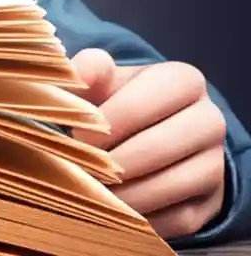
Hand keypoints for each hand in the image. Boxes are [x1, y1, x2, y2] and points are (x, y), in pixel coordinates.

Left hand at [67, 49, 227, 239]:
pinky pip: (176, 219)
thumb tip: (82, 71)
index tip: (75, 135)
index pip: (140, 104)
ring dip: (123, 193)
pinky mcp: (211, 201)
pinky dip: (141, 218)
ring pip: (168, 185)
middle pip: (157, 147)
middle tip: (79, 168)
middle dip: (110, 162)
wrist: (150, 135)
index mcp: (184, 81)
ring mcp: (215, 163)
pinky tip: (114, 210)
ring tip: (91, 190)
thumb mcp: (104, 82)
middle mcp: (209, 120)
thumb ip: (90, 73)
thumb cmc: (119, 103)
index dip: (103, 123)